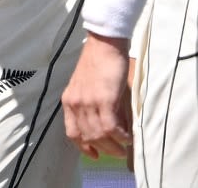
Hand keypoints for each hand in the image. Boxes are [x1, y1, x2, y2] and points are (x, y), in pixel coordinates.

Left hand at [62, 33, 133, 160]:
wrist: (105, 42)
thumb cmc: (100, 61)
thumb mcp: (89, 86)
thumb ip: (94, 107)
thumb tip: (110, 128)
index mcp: (69, 100)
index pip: (72, 132)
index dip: (83, 147)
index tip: (94, 154)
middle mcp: (75, 103)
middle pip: (87, 137)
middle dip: (104, 149)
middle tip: (117, 152)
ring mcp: (88, 102)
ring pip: (99, 135)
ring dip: (114, 145)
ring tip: (124, 146)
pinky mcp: (103, 99)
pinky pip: (111, 128)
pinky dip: (121, 136)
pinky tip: (128, 136)